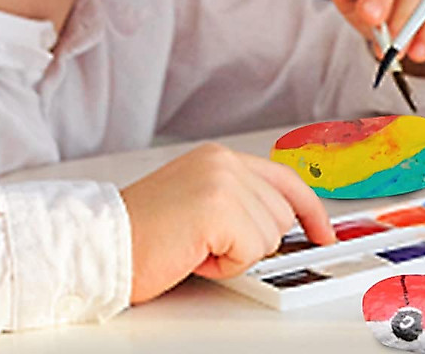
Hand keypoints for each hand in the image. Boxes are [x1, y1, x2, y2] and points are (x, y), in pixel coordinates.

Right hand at [120, 143, 334, 302]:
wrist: (101, 245)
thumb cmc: (140, 235)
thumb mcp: (195, 202)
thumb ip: (236, 200)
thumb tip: (278, 221)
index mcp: (217, 157)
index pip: (283, 178)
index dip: (310, 209)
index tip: (323, 233)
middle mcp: (222, 162)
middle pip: (281, 213)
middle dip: (251, 242)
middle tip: (206, 244)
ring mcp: (222, 182)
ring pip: (269, 235)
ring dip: (235, 255)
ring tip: (194, 247)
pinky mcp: (219, 208)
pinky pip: (251, 251)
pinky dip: (224, 265)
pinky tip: (193, 254)